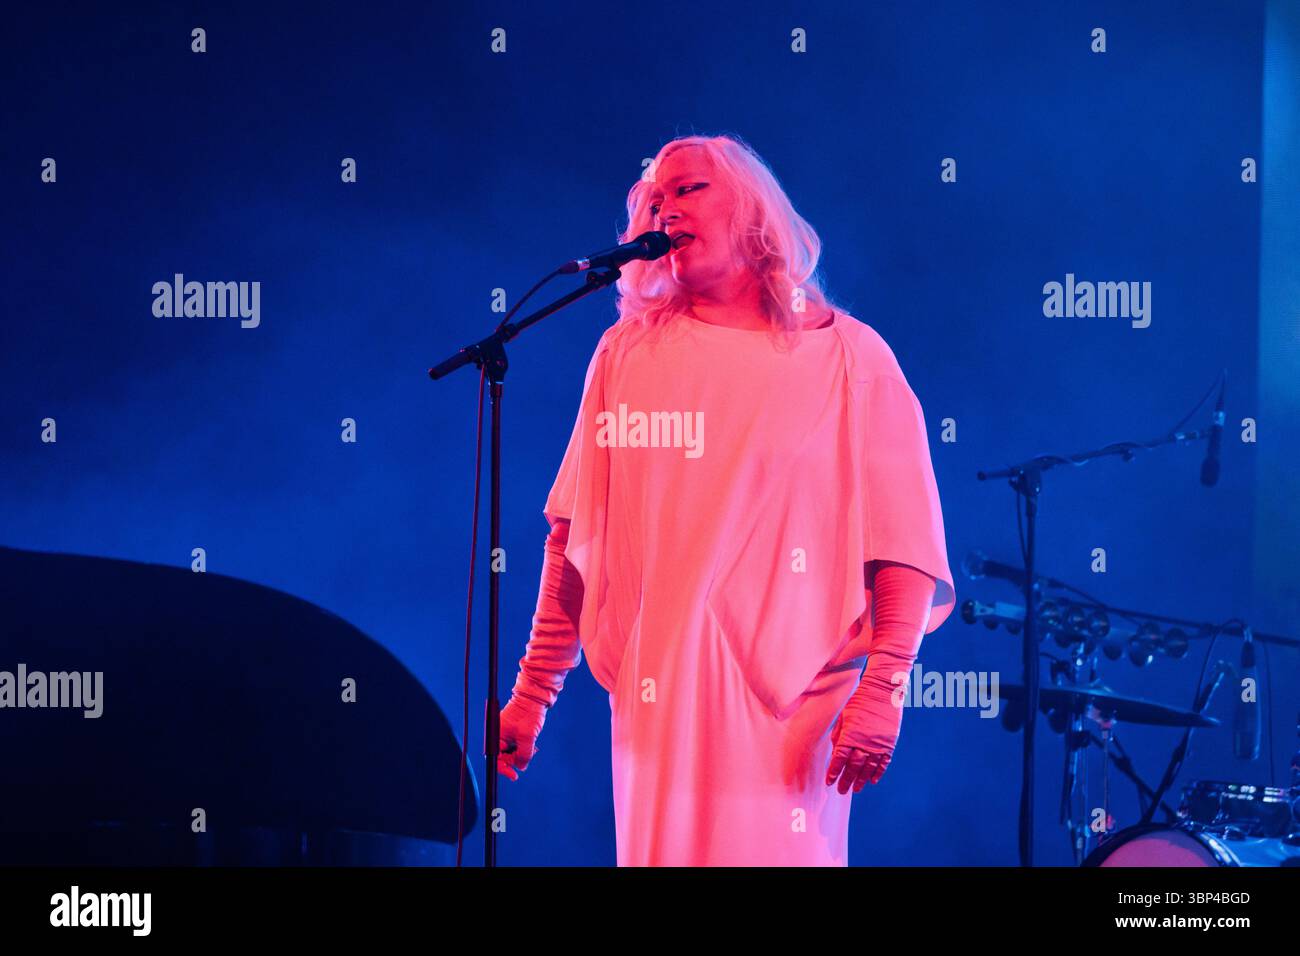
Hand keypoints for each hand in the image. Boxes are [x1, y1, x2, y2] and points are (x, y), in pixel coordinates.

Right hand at [497, 694, 547, 780]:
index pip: (495, 758)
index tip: (513, 775)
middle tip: (528, 759)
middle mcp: (499, 734)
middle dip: (515, 760)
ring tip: (533, 750)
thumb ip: (523, 754)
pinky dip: (524, 747)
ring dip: (522, 754)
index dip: (504, 768)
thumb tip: (521, 767)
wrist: (536, 695)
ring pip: (511, 751)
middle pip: (503, 756)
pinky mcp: (514, 730)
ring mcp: (506, 731)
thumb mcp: (527, 737)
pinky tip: (533, 745)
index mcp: (496, 734)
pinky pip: (517, 744)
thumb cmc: (528, 713)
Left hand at [824, 672, 904, 793]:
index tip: (829, 781)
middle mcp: (863, 742)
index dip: (834, 771)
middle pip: (853, 767)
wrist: (883, 691)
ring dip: (861, 780)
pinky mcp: (889, 743)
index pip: (839, 758)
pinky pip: (883, 763)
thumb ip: (839, 734)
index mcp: (849, 734)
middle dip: (846, 780)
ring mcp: (878, 744)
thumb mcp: (844, 715)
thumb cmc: (860, 700)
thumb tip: (836, 751)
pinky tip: (872, 780)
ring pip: (868, 768)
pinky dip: (878, 773)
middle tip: (841, 790)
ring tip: (856, 789)